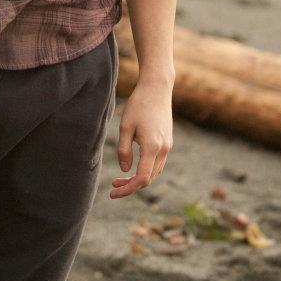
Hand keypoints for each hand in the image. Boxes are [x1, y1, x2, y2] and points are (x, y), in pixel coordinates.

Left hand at [110, 78, 172, 197]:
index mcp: (152, 147)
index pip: (142, 179)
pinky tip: (134, 165)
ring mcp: (168, 146)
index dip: (128, 189)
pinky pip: (158, 163)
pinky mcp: (168, 141)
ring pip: (154, 172)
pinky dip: (146, 169)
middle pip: (149, 179)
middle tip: (113, 185)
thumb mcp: (125, 126)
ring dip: (139, 178)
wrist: (157, 88)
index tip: (113, 192)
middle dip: (131, 185)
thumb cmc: (139, 105)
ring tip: (121, 178)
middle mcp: (163, 150)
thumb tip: (125, 170)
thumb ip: (124, 150)